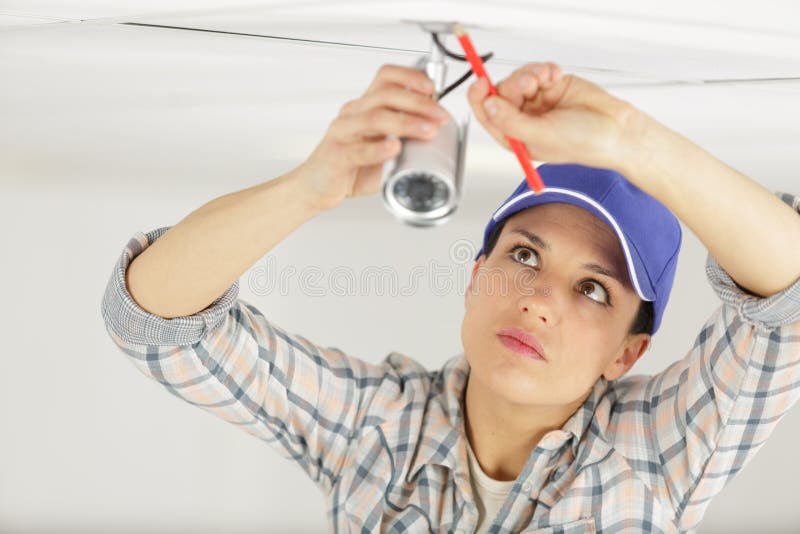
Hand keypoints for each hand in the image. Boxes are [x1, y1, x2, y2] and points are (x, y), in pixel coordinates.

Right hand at [296, 64, 451, 210]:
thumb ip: (404, 138)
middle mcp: (352, 114)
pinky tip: (394, 148)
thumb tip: (436, 132)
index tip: (432, 89)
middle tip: (440, 116)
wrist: (315, 186)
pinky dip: (378, 149)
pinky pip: (358, 149)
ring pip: (375, 117)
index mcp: (364, 107)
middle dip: (419, 103)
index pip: (386, 77)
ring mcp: (342, 133)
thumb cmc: (349, 166)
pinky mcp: (336, 155)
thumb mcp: (382, 147)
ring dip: (406, 122)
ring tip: (427, 131)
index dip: (410, 77)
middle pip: (386, 95)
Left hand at [467, 62, 639, 171]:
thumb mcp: (540, 136)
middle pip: (501, 93)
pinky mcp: (551, 85)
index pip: (487, 115)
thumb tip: (487, 106)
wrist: (616, 130)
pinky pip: (537, 69)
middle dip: (514, 85)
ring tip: (545, 80)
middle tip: (530, 86)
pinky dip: (544, 69)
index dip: (480, 98)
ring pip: (518, 78)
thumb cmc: (582, 143)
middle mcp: (523, 119)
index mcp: (515, 137)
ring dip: (530, 74)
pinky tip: (555, 77)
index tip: (481, 83)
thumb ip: (510, 121)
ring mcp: (537, 101)